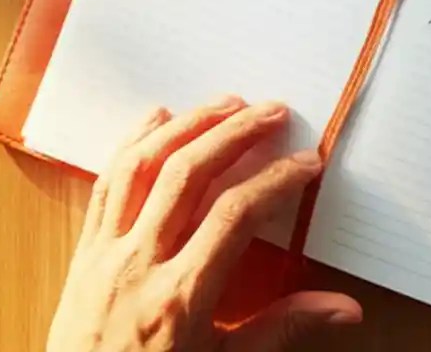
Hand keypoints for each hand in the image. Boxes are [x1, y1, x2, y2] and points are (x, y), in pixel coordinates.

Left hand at [47, 96, 361, 351]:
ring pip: (142, 169)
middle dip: (236, 134)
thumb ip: (283, 327)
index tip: (308, 162)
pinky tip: (155, 119)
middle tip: (275, 111)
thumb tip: (347, 308)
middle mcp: (139, 264)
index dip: (276, 180)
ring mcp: (105, 253)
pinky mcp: (83, 252)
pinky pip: (105, 185)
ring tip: (226, 103)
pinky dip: (131, 145)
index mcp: (181, 296)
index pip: (235, 216)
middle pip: (188, 176)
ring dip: (187, 126)